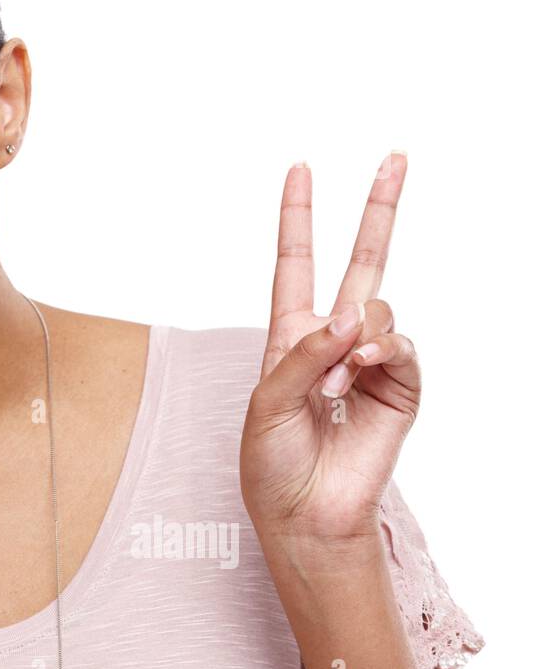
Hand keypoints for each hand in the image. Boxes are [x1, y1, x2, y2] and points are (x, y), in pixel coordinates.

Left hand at [239, 153, 420, 556]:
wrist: (303, 511)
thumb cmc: (271, 460)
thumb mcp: (265, 401)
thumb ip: (304, 353)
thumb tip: (352, 315)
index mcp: (291, 335)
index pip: (296, 263)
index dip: (298, 217)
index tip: (299, 169)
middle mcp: (333, 339)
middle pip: (362, 261)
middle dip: (379, 209)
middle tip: (396, 156)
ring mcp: (370, 361)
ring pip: (379, 309)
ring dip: (353, 341)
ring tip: (332, 385)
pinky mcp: (400, 388)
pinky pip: (402, 347)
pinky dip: (383, 351)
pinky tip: (363, 369)